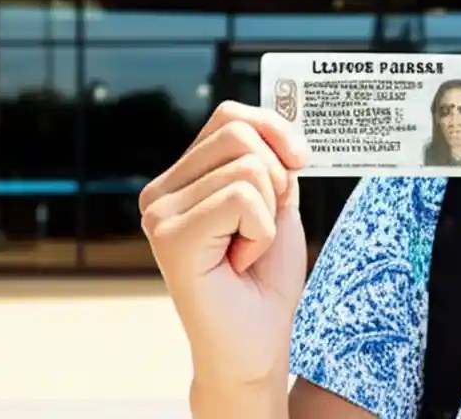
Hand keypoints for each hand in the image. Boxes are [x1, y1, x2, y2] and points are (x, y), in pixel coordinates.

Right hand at [140, 100, 310, 387]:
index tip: (300, 161)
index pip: (229, 116)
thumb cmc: (264, 278)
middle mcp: (160, 191)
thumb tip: (281, 122)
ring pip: (248, 166)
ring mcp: (160, 213)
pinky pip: (244, 199)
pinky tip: (239, 262)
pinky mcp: (171, 235)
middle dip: (276, 177)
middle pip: (239, 132)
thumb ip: (270, 160)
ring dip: (268, 214)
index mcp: (181, 178)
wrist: (254, 343)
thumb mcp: (276, 202)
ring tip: (246, 249)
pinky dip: (261, 232)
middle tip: (261, 226)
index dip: (274, 128)